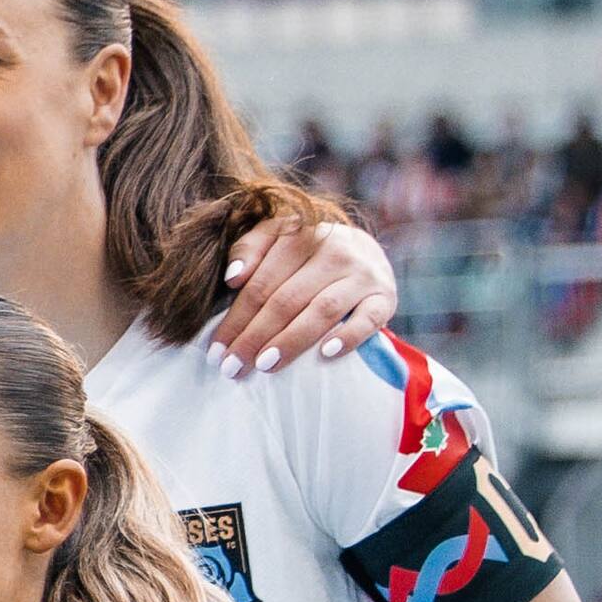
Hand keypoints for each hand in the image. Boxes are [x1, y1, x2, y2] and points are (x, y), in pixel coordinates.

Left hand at [212, 208, 398, 371]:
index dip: (236, 318)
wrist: (364, 250)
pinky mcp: (385, 296)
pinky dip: (348, 336)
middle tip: (233, 367)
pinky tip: (326, 354)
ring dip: (291, 340)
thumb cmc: (306, 252)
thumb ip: (250, 249)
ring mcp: (363, 274)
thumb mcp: (276, 238)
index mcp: (303, 234)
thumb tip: (233, 277)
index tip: (216, 350)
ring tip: (264, 365)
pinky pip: (368, 319)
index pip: (261, 283)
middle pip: (286, 300)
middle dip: (255, 336)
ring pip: (322, 310)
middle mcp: (336, 250)